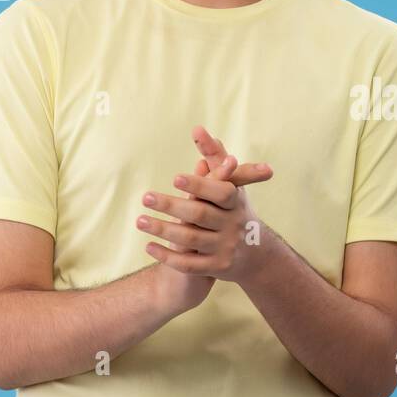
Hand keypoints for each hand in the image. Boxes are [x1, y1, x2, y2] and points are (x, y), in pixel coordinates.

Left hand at [143, 161, 264, 284]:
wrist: (255, 255)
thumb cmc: (234, 210)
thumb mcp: (232, 184)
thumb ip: (215, 158)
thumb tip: (198, 129)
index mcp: (235, 202)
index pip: (220, 191)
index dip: (199, 185)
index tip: (175, 177)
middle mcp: (233, 224)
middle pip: (200, 215)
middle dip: (171, 206)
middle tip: (145, 197)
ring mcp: (226, 248)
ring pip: (191, 239)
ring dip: (163, 230)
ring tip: (140, 220)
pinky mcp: (218, 268)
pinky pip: (189, 264)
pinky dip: (167, 256)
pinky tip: (148, 246)